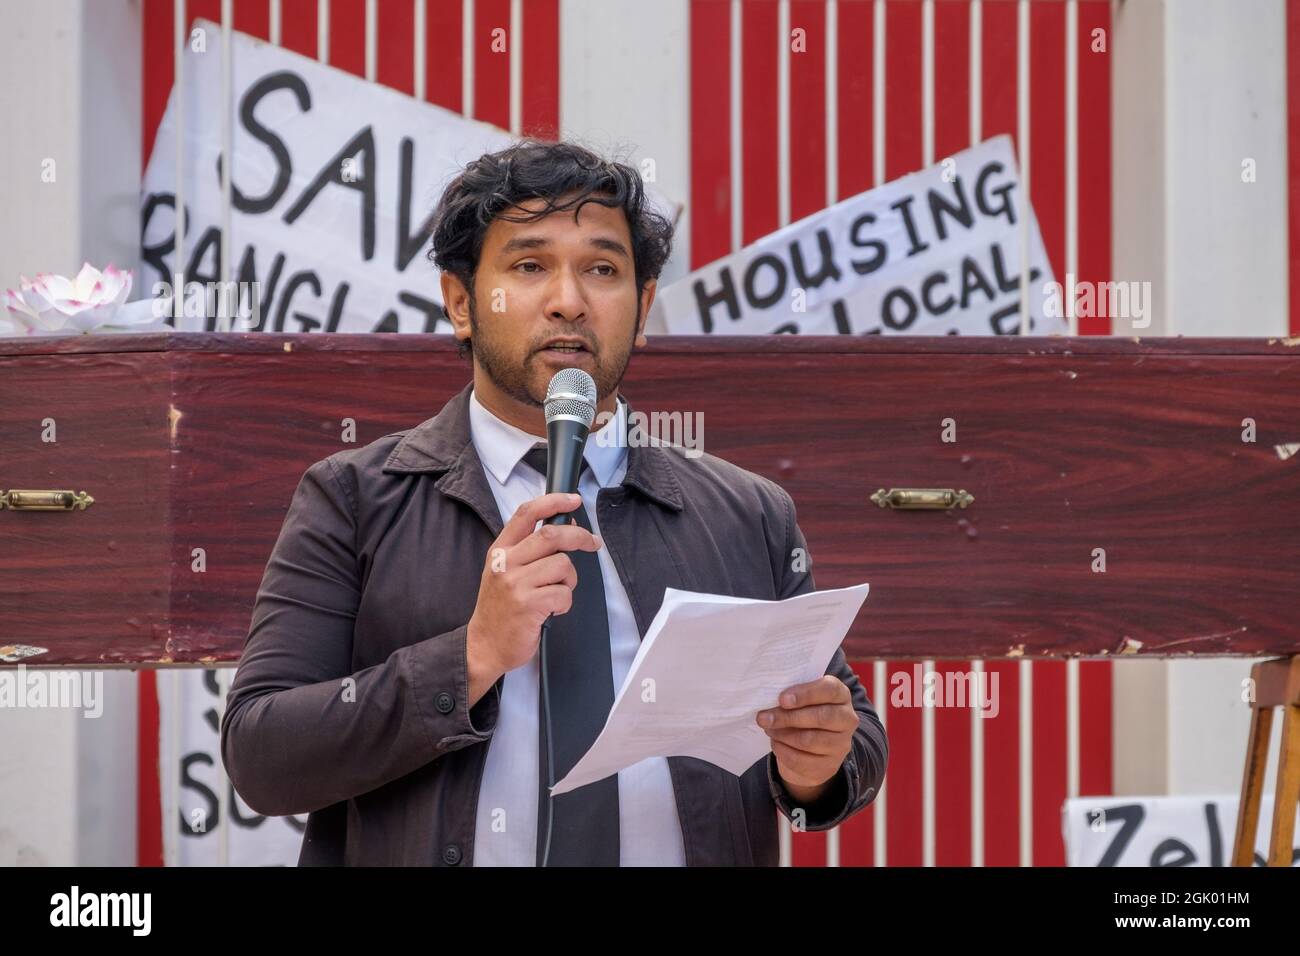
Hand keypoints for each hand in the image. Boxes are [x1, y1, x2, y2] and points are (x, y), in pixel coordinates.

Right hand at [466, 492, 602, 681]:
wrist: (485, 645)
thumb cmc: (501, 608)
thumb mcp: (505, 571)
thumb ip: (529, 550)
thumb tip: (566, 527)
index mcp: (500, 549)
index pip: (526, 513)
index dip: (553, 501)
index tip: (574, 499)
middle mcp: (506, 562)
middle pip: (551, 534)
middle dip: (579, 536)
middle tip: (592, 543)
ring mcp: (516, 583)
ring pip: (562, 565)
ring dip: (569, 580)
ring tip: (556, 592)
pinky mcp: (528, 604)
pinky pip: (564, 593)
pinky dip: (565, 602)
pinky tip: (551, 610)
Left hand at [756, 675, 855, 801]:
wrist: (812, 749)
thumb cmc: (804, 713)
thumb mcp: (802, 699)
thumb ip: (792, 695)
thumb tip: (767, 698)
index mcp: (841, 695)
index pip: (830, 689)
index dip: (806, 694)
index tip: (782, 699)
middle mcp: (847, 719)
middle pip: (821, 717)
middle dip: (788, 717)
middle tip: (763, 717)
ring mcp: (841, 744)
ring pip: (809, 740)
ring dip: (783, 735)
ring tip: (768, 728)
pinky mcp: (830, 765)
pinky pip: (802, 760)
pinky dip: (783, 751)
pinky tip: (775, 743)